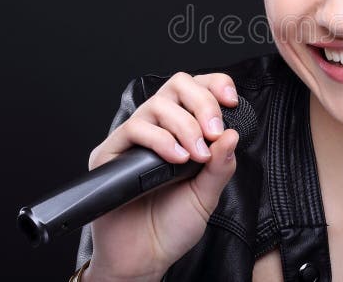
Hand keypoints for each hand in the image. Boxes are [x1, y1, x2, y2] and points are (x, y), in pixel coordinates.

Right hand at [83, 72, 240, 280]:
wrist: (145, 257)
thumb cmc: (173, 225)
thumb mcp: (207, 194)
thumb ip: (221, 165)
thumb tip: (232, 134)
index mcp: (183, 130)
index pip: (197, 89)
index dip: (214, 85)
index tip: (231, 101)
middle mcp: (159, 128)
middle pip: (177, 85)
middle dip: (202, 103)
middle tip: (213, 132)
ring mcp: (134, 139)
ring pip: (157, 104)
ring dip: (184, 125)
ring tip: (195, 155)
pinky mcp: (110, 153)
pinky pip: (134, 129)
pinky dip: (161, 140)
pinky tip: (176, 160)